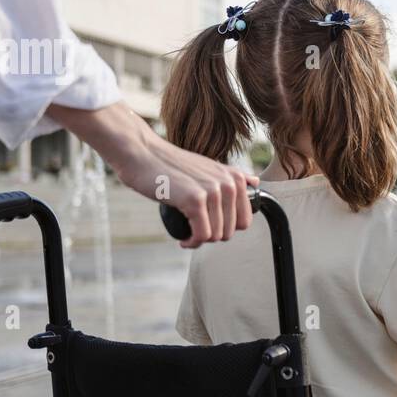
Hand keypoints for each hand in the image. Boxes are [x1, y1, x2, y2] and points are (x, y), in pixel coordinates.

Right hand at [48, 102, 256, 247]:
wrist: (142, 154)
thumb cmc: (171, 164)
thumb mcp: (209, 167)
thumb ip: (232, 175)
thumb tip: (255, 181)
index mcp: (235, 178)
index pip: (244, 220)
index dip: (225, 229)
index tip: (208, 225)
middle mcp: (229, 184)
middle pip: (230, 231)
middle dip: (211, 236)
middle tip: (194, 229)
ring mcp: (213, 191)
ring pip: (216, 235)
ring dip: (200, 240)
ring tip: (187, 233)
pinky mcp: (195, 200)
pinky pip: (202, 235)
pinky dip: (192, 242)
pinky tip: (184, 240)